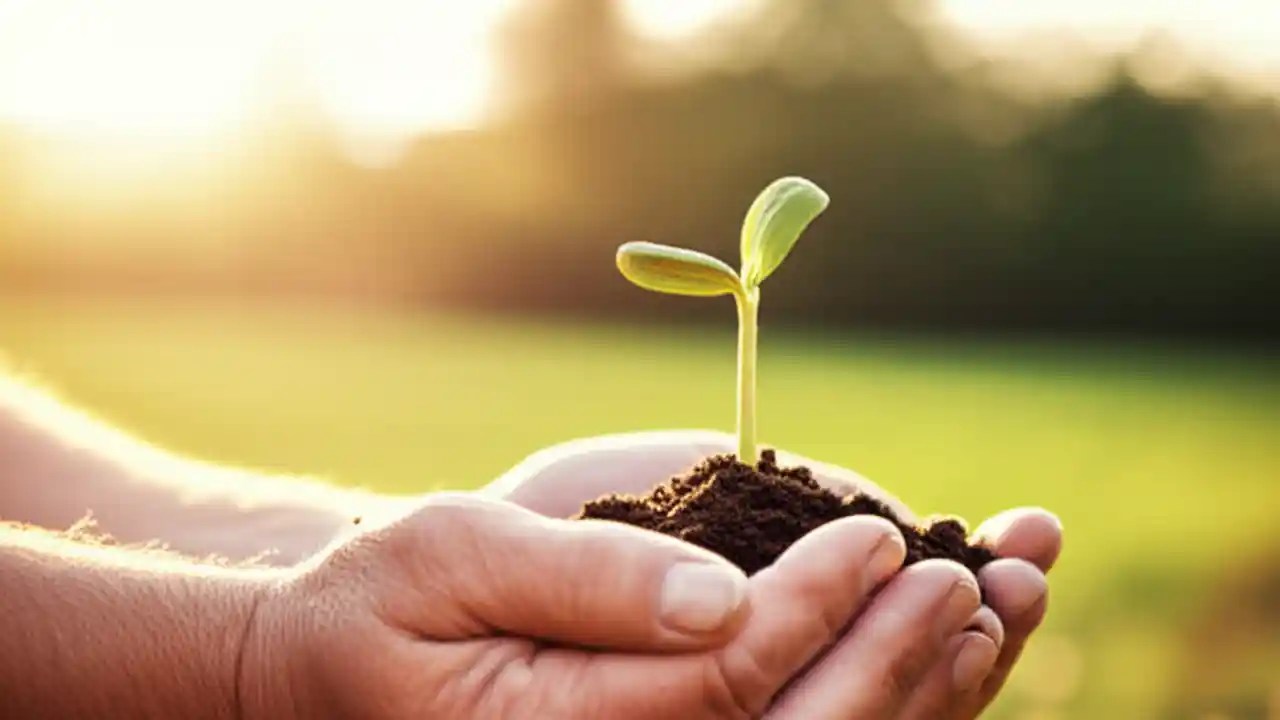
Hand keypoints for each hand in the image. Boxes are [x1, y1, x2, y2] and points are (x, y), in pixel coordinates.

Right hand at [240, 490, 981, 718]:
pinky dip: (888, 703)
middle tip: (981, 576)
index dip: (821, 611)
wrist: (338, 673)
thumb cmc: (384, 602)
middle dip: (903, 658)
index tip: (884, 538)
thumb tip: (723, 597)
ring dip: (926, 691)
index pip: (732, 686)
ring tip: (1005, 613)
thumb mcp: (454, 558)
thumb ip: (586, 580)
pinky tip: (947, 656)